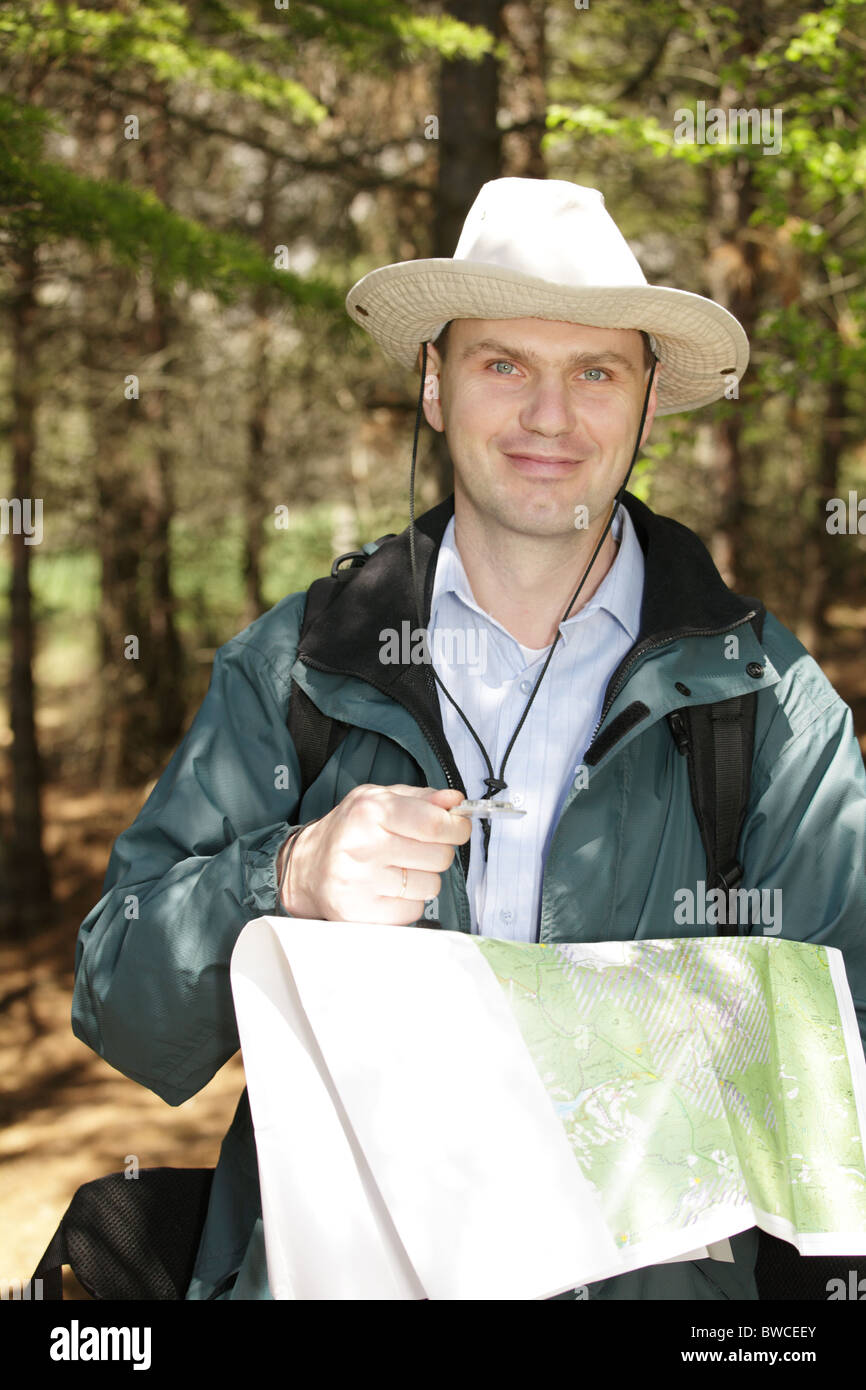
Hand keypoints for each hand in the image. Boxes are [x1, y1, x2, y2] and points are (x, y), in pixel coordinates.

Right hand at [279, 784, 471, 924]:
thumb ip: (421, 798)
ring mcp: (361, 883)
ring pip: (431, 886)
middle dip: (439, 852)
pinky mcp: (361, 913)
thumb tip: (456, 801)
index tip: (458, 828)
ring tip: (399, 869)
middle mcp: (363, 846)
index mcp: (369, 811)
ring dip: (424, 878)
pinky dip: (409, 900)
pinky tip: (389, 889)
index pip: (433, 825)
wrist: (307, 868)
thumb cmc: (349, 829)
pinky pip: (414, 910)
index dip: (456, 828)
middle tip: (417, 848)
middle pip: (439, 856)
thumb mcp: (378, 799)